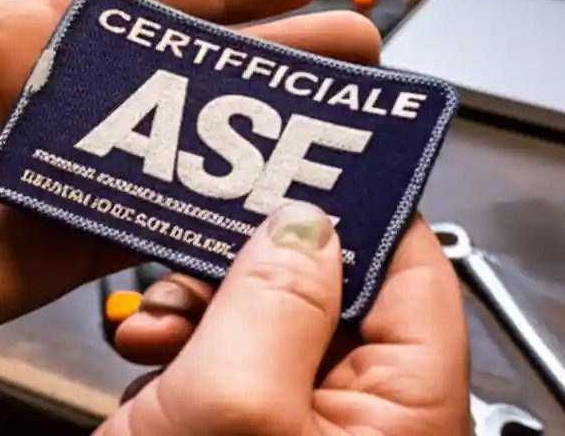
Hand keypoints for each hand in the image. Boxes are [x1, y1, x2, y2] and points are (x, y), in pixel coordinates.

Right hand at [101, 209, 469, 435]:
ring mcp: (302, 424)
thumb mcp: (236, 403)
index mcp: (406, 413)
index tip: (300, 156)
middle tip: (202, 237)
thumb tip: (307, 219)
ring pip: (267, 317)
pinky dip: (184, 347)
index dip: (359, 204)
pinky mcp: (250, 432)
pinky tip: (150, 353)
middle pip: (330, 285)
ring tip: (161, 322)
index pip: (414, 267)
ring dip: (203, 305)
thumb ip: (278, 298)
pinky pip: (228, 360)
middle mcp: (367, 417)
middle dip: (253, 262)